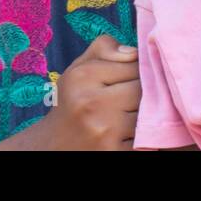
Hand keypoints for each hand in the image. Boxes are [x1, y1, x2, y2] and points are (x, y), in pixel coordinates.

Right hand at [36, 34, 140, 148]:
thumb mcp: (79, 68)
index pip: (134, 64)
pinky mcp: (113, 152)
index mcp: (83, 76)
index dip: (139, 70)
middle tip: (133, 97)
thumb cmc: (72, 101)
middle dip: (144, 92)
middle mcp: (92, 103)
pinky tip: (131, 132)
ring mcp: (104, 131)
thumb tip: (134, 52)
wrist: (53, 145)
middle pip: (143, 89)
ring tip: (131, 114)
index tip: (131, 79)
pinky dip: (144, 136)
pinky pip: (145, 138)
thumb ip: (104, 48)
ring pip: (148, 113)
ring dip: (146, 114)